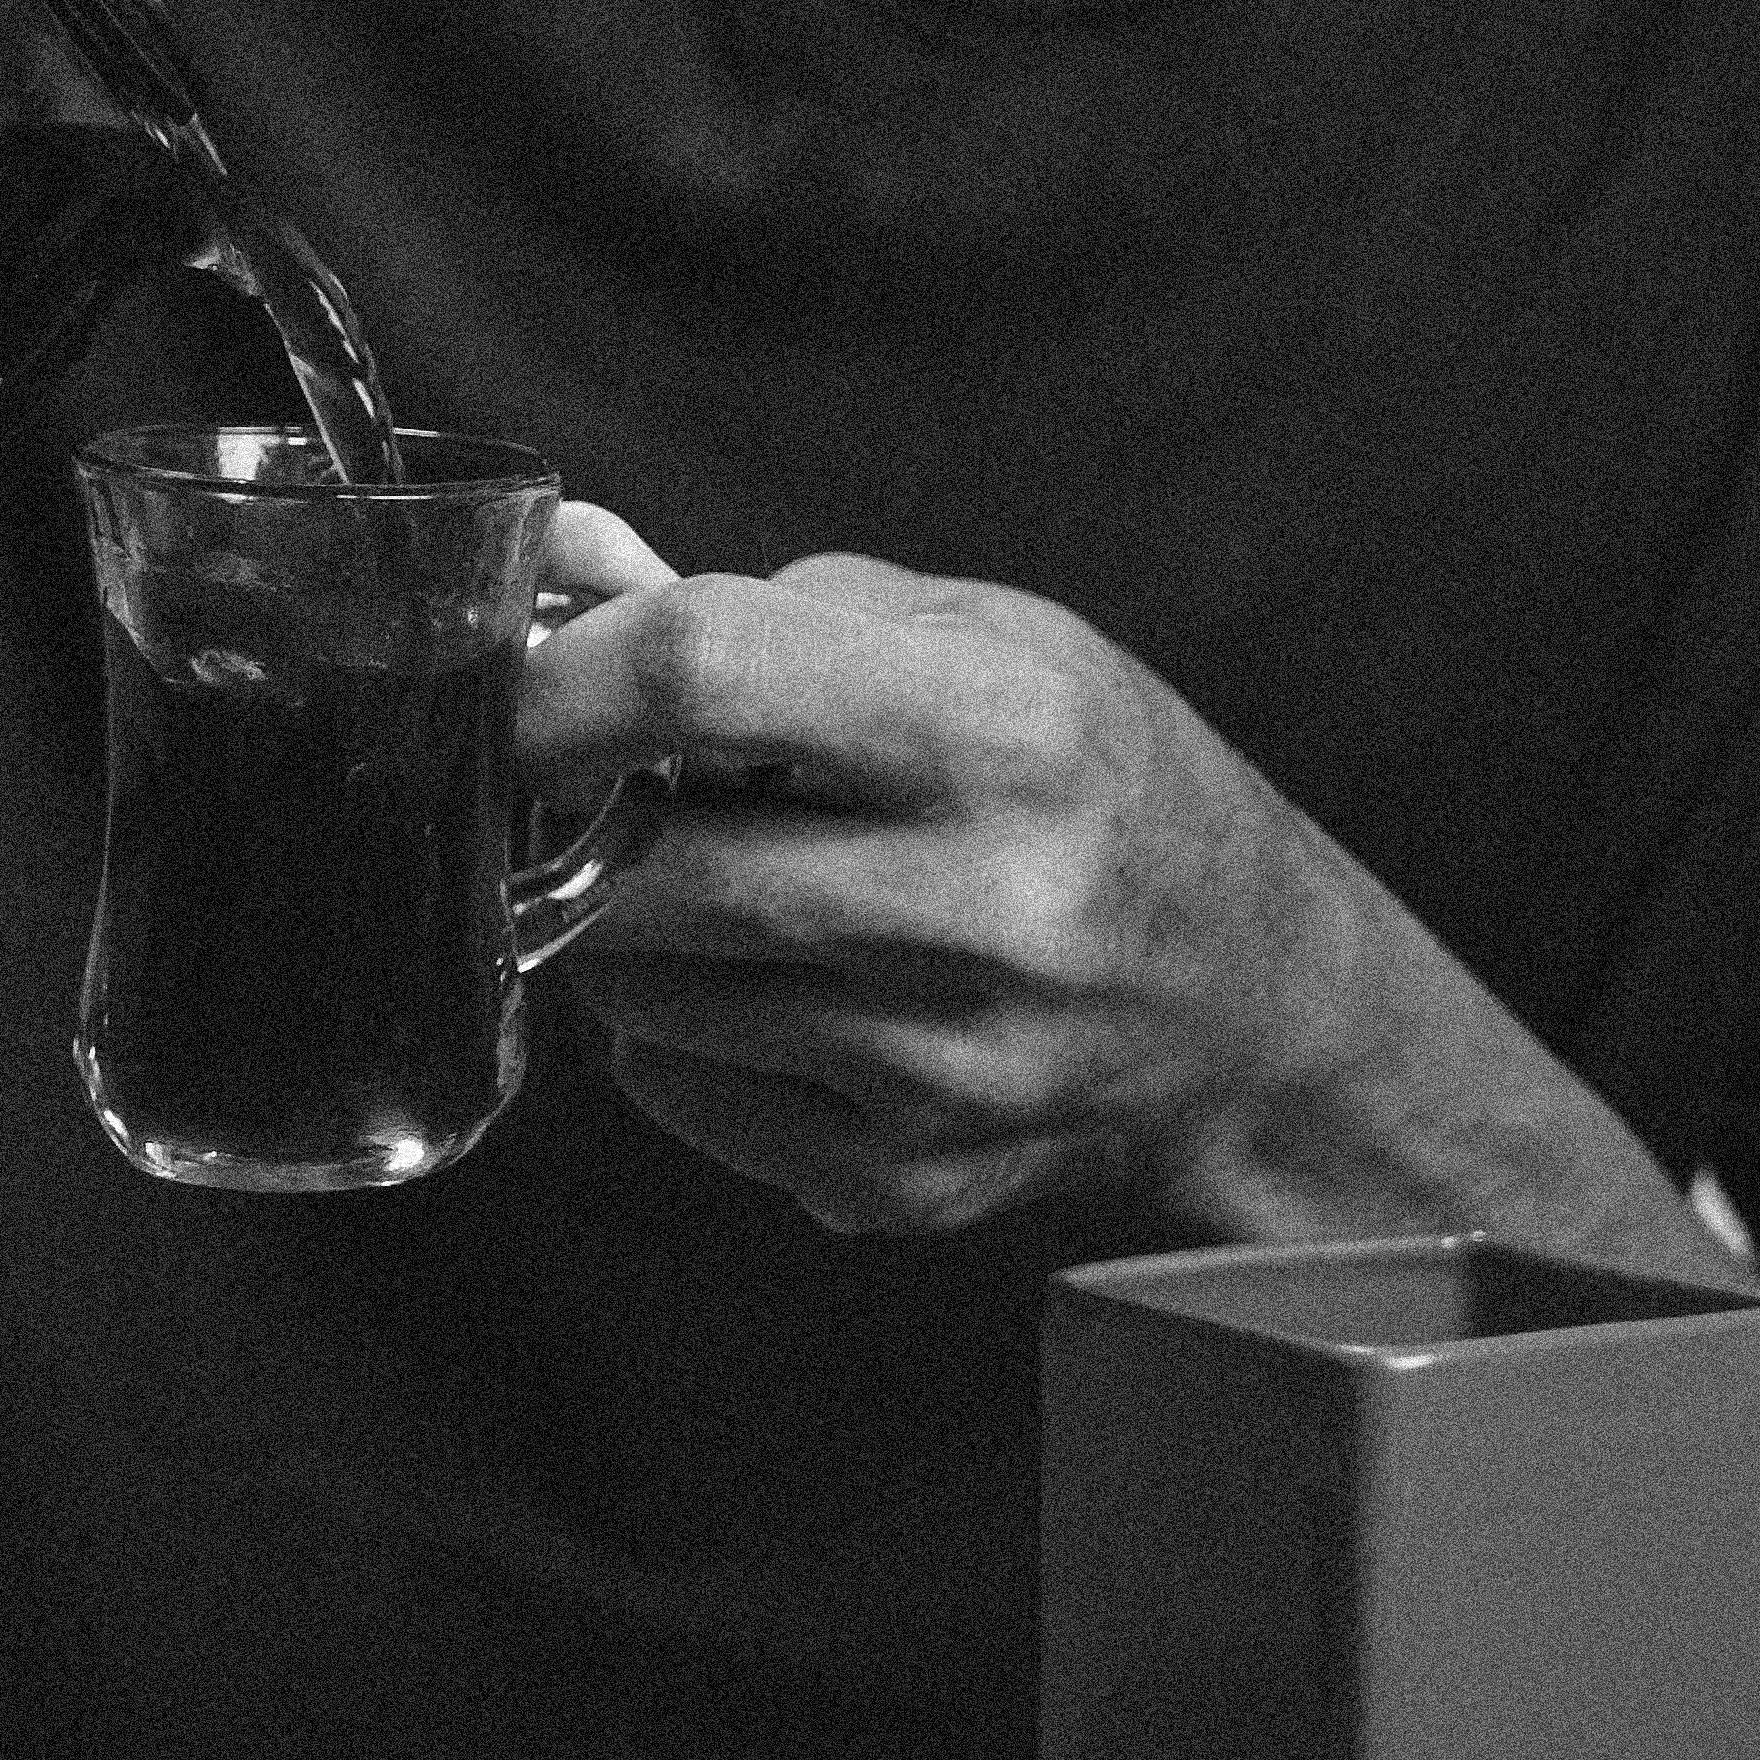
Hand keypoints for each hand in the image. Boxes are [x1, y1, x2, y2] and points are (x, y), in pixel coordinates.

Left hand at [510, 539, 1481, 1242]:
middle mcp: (989, 909)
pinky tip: (771, 983)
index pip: (701, 674)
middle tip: (586, 788)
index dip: (561, 673)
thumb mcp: (975, 635)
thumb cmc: (1089, 781)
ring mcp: (945, 1066)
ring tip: (715, 879)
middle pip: (643, 863)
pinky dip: (676, 1029)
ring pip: (637, 991)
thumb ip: (756, 606)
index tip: (508, 680)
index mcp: (1008, 731)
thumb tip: (548, 580)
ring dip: (623, 926)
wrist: (1251, 1006)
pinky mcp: (905, 1179)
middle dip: (570, 823)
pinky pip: (677, 1091)